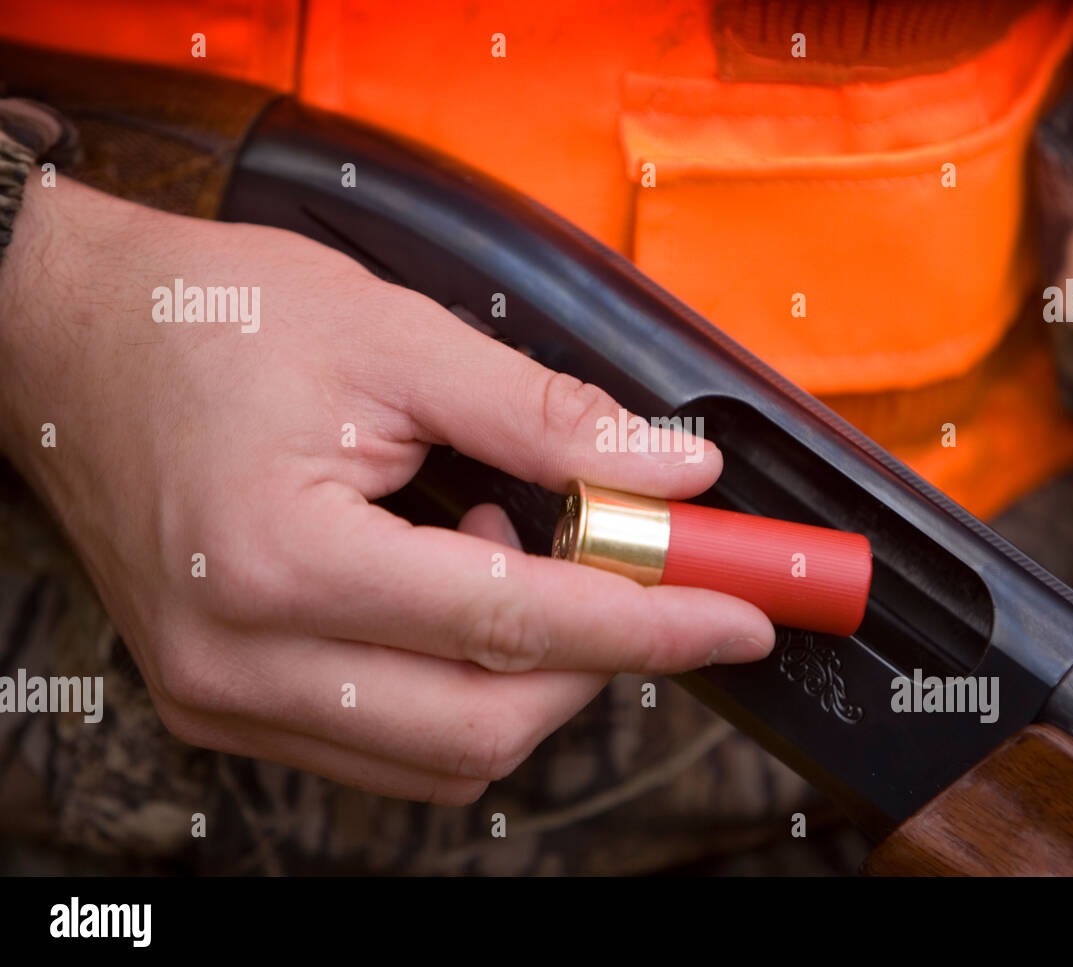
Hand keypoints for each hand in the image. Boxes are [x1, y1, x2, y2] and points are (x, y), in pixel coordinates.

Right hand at [0, 176, 773, 802]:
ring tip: (536, 562)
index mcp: (281, 561)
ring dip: (531, 679)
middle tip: (659, 588)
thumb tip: (671, 473)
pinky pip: (383, 741)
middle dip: (599, 664)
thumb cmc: (212, 321)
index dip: (648, 623)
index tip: (737, 613)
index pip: (512, 626)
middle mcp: (243, 661)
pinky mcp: (226, 700)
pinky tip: (466, 595)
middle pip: (482, 727)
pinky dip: (461, 687)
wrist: (70, 340)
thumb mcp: (395, 339)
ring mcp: (225, 697)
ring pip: (437, 755)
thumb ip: (547, 417)